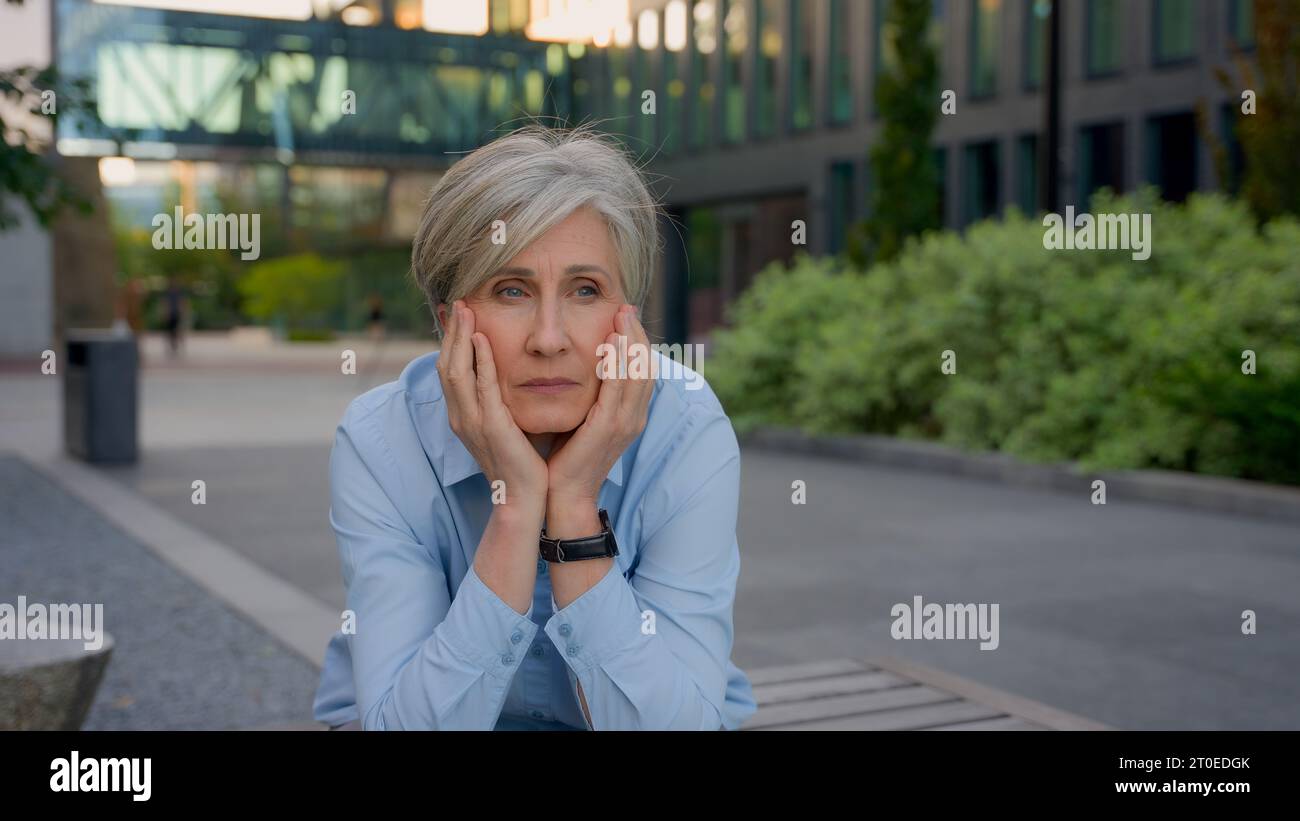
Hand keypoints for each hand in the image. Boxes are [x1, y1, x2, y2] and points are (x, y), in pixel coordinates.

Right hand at [436, 300, 548, 511]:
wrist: (522, 497)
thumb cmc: (520, 462)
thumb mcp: (505, 425)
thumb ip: (500, 401)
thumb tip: (509, 375)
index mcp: (463, 416)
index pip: (449, 370)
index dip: (451, 341)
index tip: (457, 314)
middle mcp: (461, 416)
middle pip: (446, 365)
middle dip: (451, 332)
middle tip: (457, 302)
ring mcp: (472, 422)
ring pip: (456, 371)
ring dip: (460, 338)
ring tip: (466, 310)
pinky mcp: (490, 427)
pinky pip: (481, 387)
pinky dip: (479, 361)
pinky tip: (481, 339)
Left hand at [545, 305, 654, 507]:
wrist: (564, 493)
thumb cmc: (568, 457)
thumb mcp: (584, 419)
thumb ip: (591, 396)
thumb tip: (584, 367)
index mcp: (631, 416)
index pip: (642, 370)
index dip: (637, 341)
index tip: (625, 315)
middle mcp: (634, 417)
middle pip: (645, 366)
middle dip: (638, 334)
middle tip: (626, 306)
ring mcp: (625, 423)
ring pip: (637, 373)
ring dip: (631, 340)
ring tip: (622, 314)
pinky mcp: (609, 427)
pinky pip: (618, 388)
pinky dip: (618, 362)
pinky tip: (611, 341)